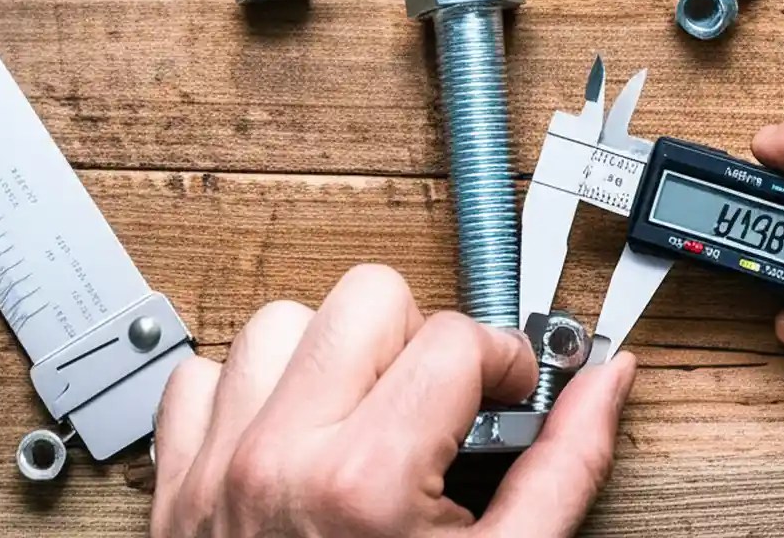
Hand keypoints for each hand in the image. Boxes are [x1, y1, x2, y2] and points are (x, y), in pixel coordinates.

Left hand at [152, 264, 636, 536]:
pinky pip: (202, 380)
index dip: (504, 361)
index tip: (506, 391)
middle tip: (438, 399)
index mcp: (366, 483)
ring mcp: (217, 468)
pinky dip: (252, 391)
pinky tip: (294, 435)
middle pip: (366, 298)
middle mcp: (279, 459)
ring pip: (280, 323)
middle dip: (421, 338)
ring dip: (335, 354)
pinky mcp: (178, 486)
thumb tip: (605, 384)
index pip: (456, 340)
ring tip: (367, 414)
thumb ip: (564, 469)